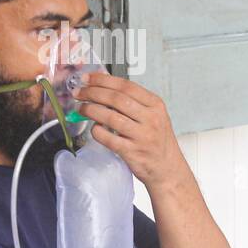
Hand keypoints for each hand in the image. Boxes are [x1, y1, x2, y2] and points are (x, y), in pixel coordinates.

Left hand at [72, 72, 190, 192]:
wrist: (168, 168)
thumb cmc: (157, 141)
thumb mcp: (154, 116)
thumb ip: (133, 102)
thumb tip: (103, 88)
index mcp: (155, 105)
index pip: (126, 86)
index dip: (103, 80)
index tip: (87, 78)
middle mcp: (150, 118)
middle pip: (116, 99)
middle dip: (92, 93)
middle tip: (79, 93)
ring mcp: (142, 136)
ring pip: (110, 117)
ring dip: (91, 110)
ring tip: (81, 108)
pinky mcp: (132, 152)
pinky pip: (108, 138)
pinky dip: (97, 131)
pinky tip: (94, 128)